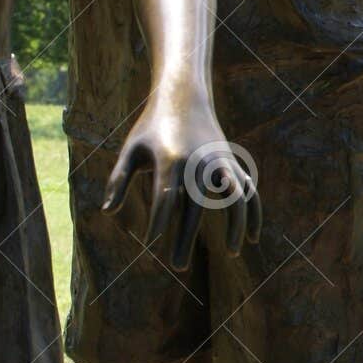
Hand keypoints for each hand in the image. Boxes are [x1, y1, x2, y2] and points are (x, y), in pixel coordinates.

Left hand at [103, 101, 261, 269]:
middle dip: (187, 238)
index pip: (165, 197)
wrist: (183, 95)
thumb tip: (108, 212)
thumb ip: (119, 180)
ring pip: (236, 198)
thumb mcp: (131, 149)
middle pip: (196, 207)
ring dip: (236, 225)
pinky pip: (249, 190)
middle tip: (177, 267)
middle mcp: (199, 162)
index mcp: (171, 159)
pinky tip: (251, 235)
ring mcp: (219, 162)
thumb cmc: (151, 127)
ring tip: (233, 252)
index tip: (152, 244)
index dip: (158, 222)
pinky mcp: (231, 162)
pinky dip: (254, 212)